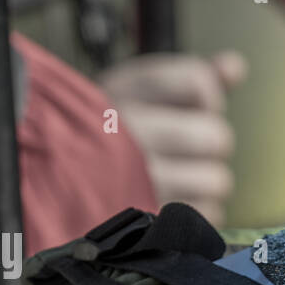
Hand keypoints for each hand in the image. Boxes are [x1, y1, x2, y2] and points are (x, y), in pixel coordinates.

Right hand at [98, 50, 247, 226]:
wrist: (48, 173)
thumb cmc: (103, 133)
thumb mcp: (136, 92)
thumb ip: (190, 79)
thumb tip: (235, 68)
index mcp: (127, 93)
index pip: (199, 82)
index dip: (209, 96)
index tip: (195, 105)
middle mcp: (132, 135)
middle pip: (217, 137)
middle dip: (209, 144)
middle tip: (184, 148)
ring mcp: (140, 179)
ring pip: (217, 180)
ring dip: (205, 181)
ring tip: (175, 177)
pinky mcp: (150, 217)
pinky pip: (207, 215)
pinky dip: (198, 211)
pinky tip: (171, 201)